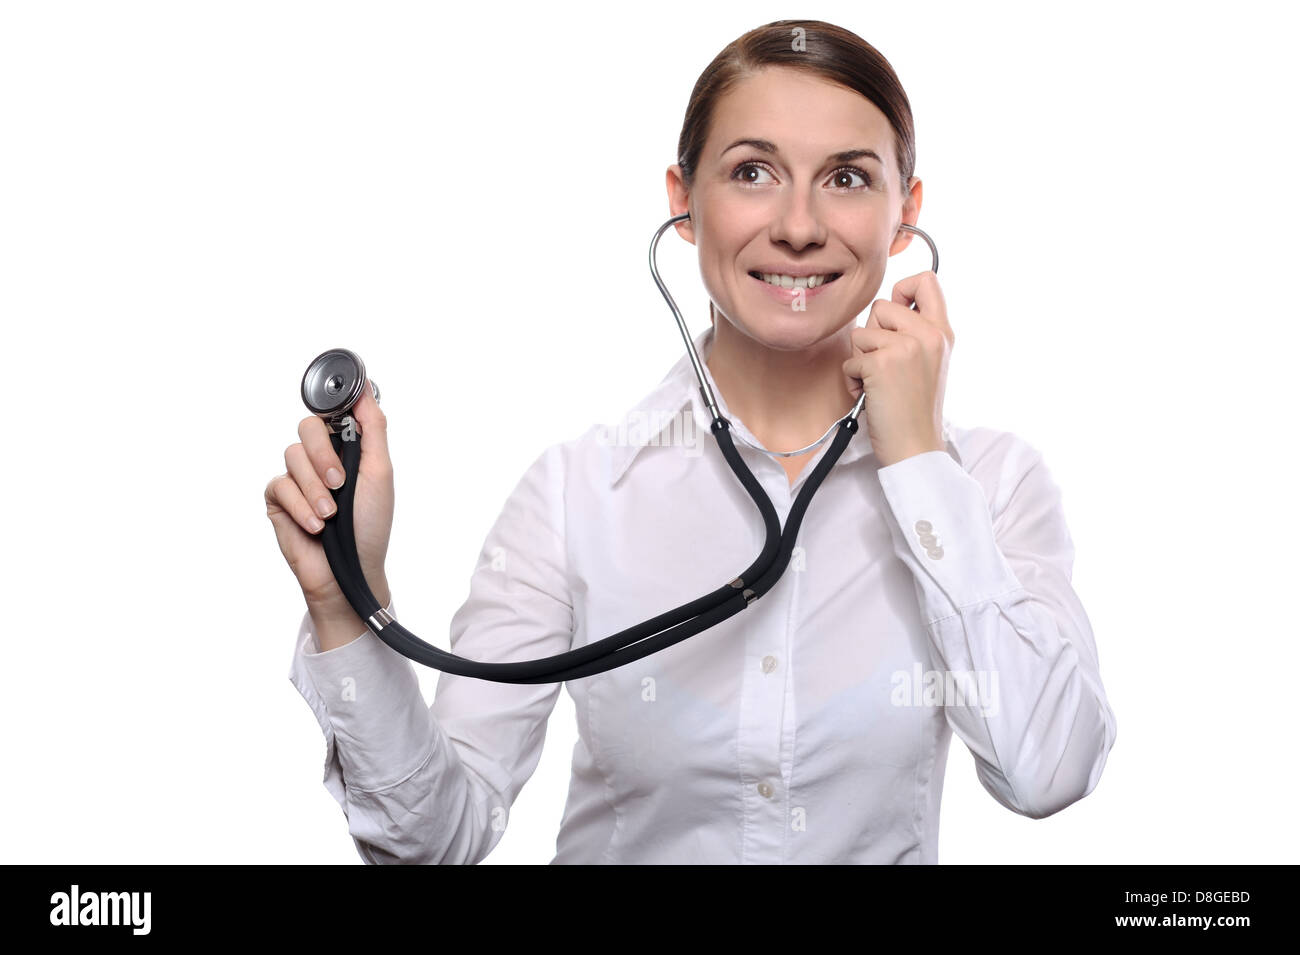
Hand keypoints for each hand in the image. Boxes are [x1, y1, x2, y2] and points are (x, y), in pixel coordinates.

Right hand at [264, 380, 393, 616]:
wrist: (350, 571)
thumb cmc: (369, 525)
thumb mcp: (379, 472)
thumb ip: (373, 428)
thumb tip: (367, 388)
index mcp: (346, 448)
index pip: (331, 413)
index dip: (331, 410)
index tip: (338, 418)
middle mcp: (319, 458)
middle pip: (308, 428)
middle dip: (323, 455)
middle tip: (339, 482)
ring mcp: (297, 478)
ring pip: (292, 456)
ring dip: (315, 488)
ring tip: (330, 515)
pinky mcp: (278, 499)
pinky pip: (280, 485)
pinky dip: (301, 506)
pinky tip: (316, 526)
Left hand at [842, 270, 952, 467]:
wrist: (915, 447)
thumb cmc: (914, 410)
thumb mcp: (929, 363)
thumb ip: (915, 332)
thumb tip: (883, 308)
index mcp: (942, 332)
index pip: (926, 280)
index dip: (902, 288)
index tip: (895, 313)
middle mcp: (929, 334)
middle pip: (881, 305)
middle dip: (873, 335)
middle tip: (886, 367)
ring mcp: (906, 346)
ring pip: (861, 332)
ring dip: (861, 359)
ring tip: (879, 384)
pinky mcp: (882, 362)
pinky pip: (850, 359)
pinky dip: (853, 379)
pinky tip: (872, 396)